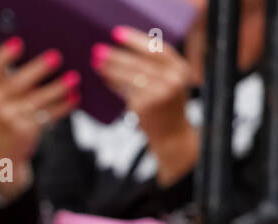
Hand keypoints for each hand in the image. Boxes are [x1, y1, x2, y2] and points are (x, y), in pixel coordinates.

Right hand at [0, 37, 80, 200]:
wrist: (4, 156)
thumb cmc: (10, 121)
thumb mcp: (6, 102)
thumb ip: (18, 85)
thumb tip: (53, 61)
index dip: (4, 55)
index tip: (18, 43)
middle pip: (18, 82)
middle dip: (38, 69)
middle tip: (57, 57)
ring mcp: (9, 118)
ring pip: (37, 100)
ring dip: (57, 89)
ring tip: (74, 79)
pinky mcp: (23, 131)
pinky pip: (47, 116)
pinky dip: (62, 107)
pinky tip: (75, 99)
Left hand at [92, 26, 198, 183]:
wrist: (172, 135)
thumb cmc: (166, 107)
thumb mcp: (166, 84)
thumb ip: (151, 69)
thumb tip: (118, 56)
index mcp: (181, 69)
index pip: (157, 49)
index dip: (136, 40)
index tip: (117, 35)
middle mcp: (173, 79)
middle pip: (139, 62)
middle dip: (116, 56)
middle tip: (98, 51)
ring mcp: (160, 93)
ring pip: (130, 76)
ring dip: (111, 69)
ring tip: (96, 64)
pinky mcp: (145, 106)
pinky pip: (125, 91)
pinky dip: (114, 84)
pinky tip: (105, 80)